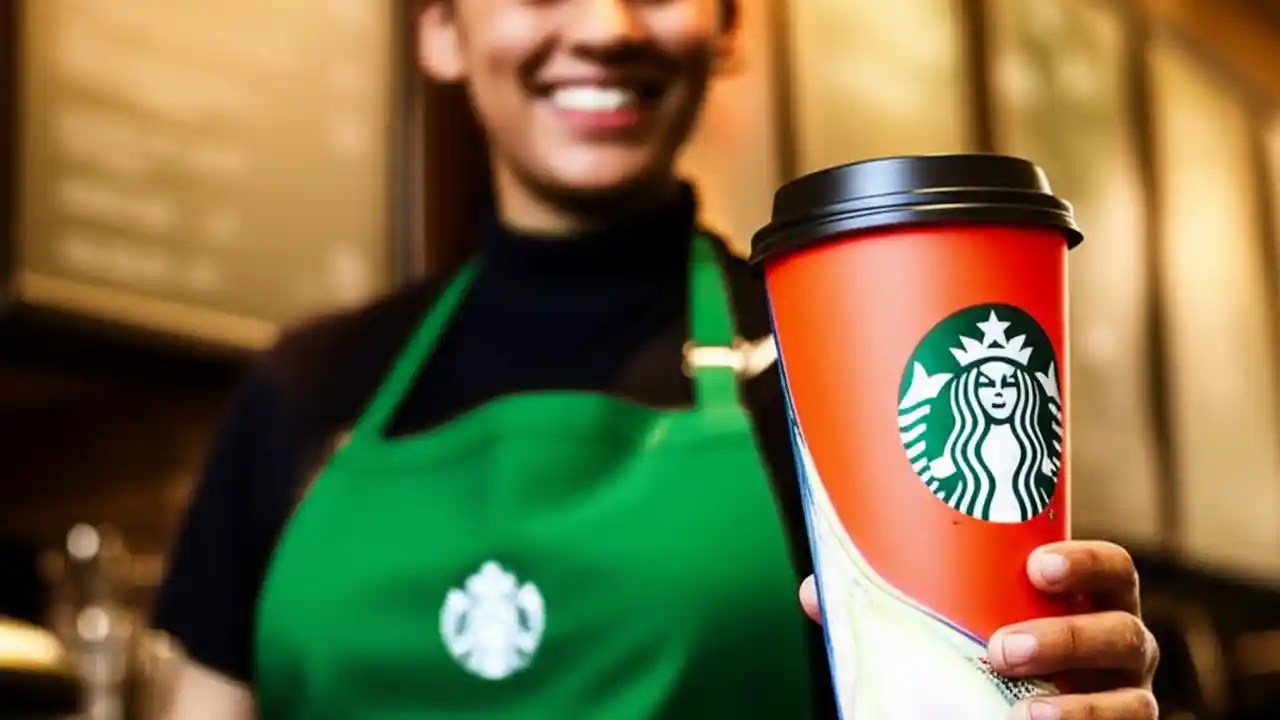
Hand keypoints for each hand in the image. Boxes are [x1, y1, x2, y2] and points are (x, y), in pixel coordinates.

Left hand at [798, 540, 1159, 719]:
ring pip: (1129, 703)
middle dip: (1066, 639)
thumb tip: (815, 592)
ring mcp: (1127, 699)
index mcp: (1089, 599)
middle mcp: (1121, 646)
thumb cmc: (986, 644)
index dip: (1085, 563)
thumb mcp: (957, 621)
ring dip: (1080, 709)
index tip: (1036, 566)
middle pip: (1123, 634)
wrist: (1007, 706)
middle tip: (1000, 648)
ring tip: (1024, 716)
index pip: (1112, 568)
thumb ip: (900, 602)